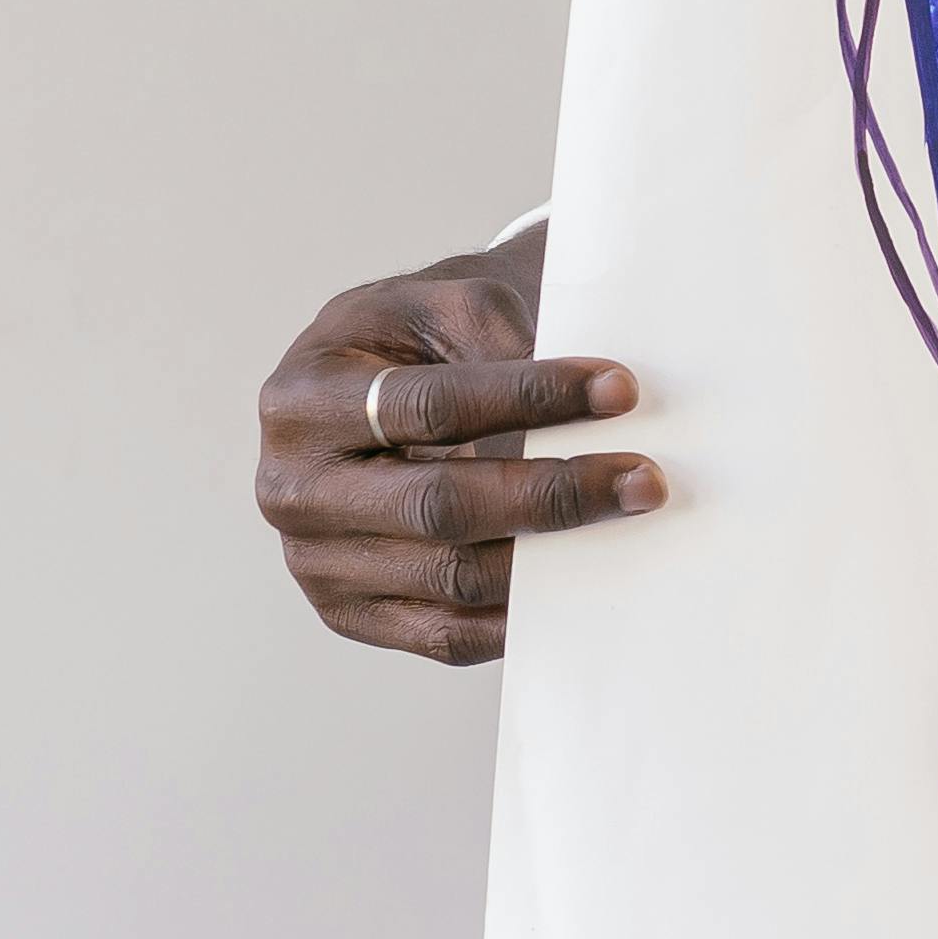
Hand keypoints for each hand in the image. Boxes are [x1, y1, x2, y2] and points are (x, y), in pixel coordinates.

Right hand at [252, 226, 661, 667]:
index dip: (531, 397)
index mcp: (302, 398)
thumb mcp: (437, 304)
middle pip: (439, 506)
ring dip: (552, 558)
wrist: (367, 392)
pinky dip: (520, 614)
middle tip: (644, 479)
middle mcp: (293, 489)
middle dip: (552, 494)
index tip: (620, 389)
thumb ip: (497, 334)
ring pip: (450, 578)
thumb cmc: (412, 343)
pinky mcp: (350, 615)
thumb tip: (585, 399)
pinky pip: (446, 634)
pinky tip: (582, 582)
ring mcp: (316, 563)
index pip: (429, 407)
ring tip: (628, 521)